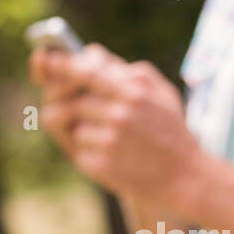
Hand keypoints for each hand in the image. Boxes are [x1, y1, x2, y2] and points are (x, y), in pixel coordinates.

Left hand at [43, 50, 202, 204]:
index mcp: (134, 92)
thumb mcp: (164, 95)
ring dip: (81, 128)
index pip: (83, 70)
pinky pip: (76, 148)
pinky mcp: (102, 165)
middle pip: (68, 99)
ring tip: (104, 138)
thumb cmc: (173, 135)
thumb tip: (92, 53)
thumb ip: (132, 71)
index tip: (45, 61)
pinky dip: (88, 150)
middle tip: (72, 107)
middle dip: (67, 102)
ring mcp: (110, 141)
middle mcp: (120, 114)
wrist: (188, 180)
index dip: (58, 65)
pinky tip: (111, 157)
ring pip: (70, 124)